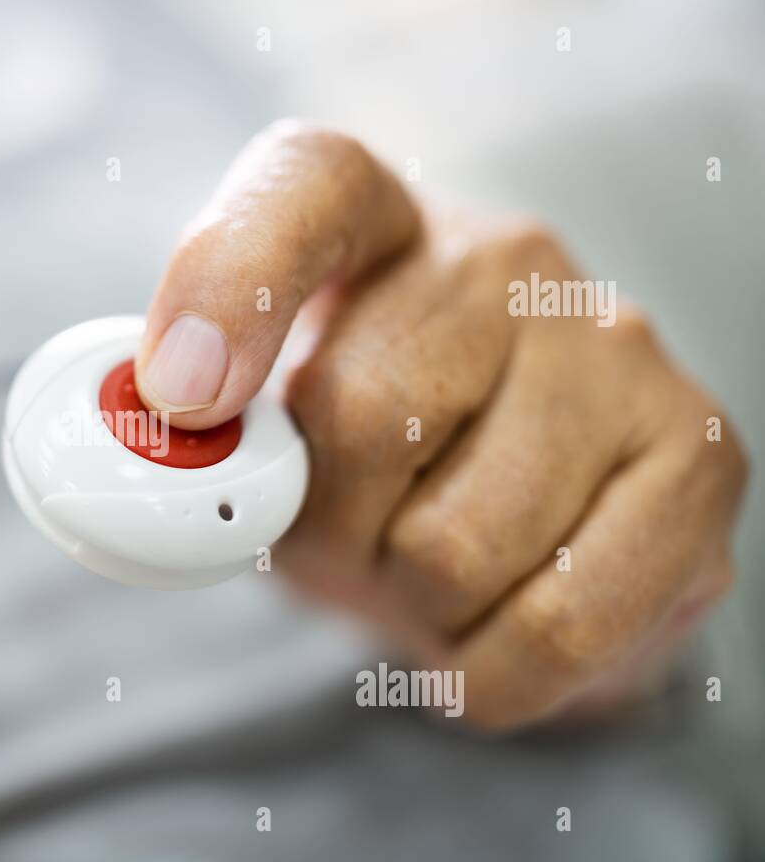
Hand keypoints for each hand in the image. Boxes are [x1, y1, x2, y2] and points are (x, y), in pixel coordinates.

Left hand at [135, 120, 748, 729]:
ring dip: (405, 601)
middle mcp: (502, 259)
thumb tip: (164, 447)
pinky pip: (556, 627)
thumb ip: (200, 428)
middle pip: (361, 415)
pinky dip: (486, 671)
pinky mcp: (697, 458)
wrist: (518, 518)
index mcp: (374, 223)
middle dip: (320, 524)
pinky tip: (486, 628)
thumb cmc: (365, 459)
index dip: (231, 285)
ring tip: (424, 568)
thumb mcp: (263, 428)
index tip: (184, 394)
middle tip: (337, 534)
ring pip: (452, 545)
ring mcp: (613, 349)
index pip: (307, 191)